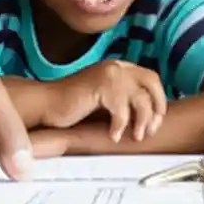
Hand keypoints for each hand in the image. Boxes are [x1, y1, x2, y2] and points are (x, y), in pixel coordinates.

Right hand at [20, 60, 167, 143]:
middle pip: (152, 82)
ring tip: (135, 136)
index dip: (158, 101)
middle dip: (156, 108)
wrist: (45, 105)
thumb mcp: (106, 101)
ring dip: (141, 121)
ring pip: (141, 98)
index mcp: (119, 68)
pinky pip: (122, 109)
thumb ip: (126, 101)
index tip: (155, 123)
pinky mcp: (99, 85)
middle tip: (149, 130)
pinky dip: (120, 125)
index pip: (151, 79)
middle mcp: (116, 66)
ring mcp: (109, 73)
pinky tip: (113, 135)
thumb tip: (151, 118)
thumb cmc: (73, 108)